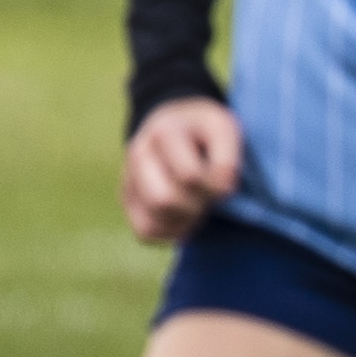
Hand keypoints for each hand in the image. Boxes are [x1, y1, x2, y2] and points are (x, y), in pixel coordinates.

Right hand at [121, 98, 242, 244]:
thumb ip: (228, 157)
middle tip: (210, 196)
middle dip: (196, 206)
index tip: (227, 180)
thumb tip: (224, 188)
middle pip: (164, 200)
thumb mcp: (224, 129)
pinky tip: (186, 215)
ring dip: (185, 221)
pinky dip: (171, 232)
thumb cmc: (205, 131)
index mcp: (163, 132)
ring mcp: (128, 178)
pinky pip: (145, 232)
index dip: (215, 186)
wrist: (176, 124)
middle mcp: (138, 154)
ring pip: (152, 221)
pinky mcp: (127, 201)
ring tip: (199, 204)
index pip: (189, 176)